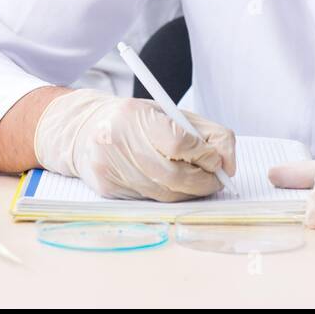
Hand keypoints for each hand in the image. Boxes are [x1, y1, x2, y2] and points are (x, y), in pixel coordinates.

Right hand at [34, 88, 235, 201]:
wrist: (86, 130)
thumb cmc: (136, 121)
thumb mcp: (172, 114)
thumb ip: (209, 134)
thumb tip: (228, 165)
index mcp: (134, 115)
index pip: (179, 143)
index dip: (204, 156)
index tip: (216, 161)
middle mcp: (117, 141)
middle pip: (174, 175)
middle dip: (202, 182)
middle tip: (215, 181)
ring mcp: (109, 167)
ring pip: (163, 193)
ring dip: (188, 192)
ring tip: (196, 183)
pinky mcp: (106, 188)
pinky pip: (149, 200)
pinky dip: (167, 195)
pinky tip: (169, 185)